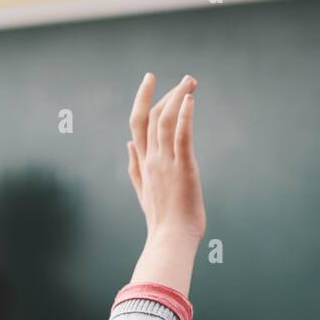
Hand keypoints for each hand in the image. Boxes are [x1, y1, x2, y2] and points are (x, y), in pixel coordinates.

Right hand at [126, 73, 204, 294]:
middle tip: (186, 78)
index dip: (143, 99)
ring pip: (166, 120)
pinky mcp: (183, 168)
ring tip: (191, 82)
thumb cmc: (162, 221)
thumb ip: (134, 166)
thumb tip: (128, 145)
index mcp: (142, 163)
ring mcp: (165, 163)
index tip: (150, 80)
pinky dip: (184, 115)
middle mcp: (151, 159)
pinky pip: (182, 136)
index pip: (138, 123)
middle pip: (151, 116)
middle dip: (165, 92)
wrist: (170, 240)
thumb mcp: (142, 190)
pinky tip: (190, 99)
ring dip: (178, 97)